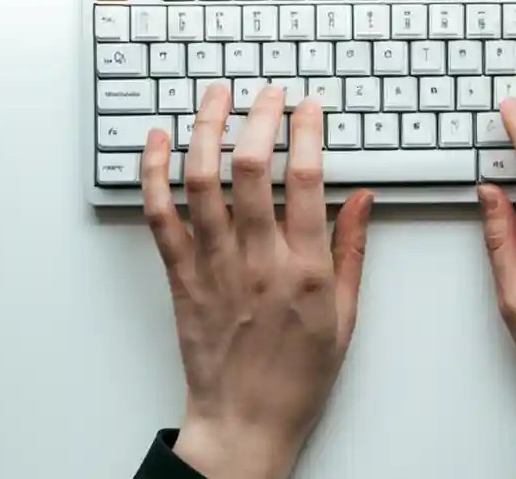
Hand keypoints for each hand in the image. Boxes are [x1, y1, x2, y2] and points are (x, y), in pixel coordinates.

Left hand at [141, 84, 372, 478]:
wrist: (245, 423)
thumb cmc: (298, 377)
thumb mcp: (346, 315)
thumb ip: (351, 251)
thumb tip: (361, 198)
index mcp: (304, 269)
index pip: (307, 181)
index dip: (306, 132)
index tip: (308, 106)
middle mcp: (257, 260)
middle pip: (250, 169)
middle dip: (258, 118)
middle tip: (265, 92)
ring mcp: (213, 267)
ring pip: (202, 182)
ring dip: (206, 130)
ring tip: (215, 97)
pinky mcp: (180, 278)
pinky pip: (160, 216)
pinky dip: (153, 173)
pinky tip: (157, 142)